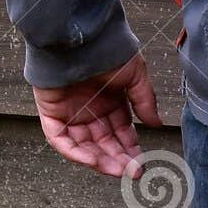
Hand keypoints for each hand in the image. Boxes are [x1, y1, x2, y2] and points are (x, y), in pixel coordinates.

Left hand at [31, 53, 161, 177]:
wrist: (81, 35)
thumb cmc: (107, 48)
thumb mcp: (134, 76)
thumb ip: (144, 102)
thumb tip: (157, 124)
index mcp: (109, 100)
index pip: (119, 132)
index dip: (130, 148)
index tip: (141, 163)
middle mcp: (89, 109)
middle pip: (103, 142)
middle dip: (117, 159)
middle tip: (132, 171)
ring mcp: (69, 112)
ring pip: (83, 145)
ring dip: (99, 160)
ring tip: (116, 170)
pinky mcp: (50, 112)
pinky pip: (60, 139)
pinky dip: (74, 152)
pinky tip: (92, 161)